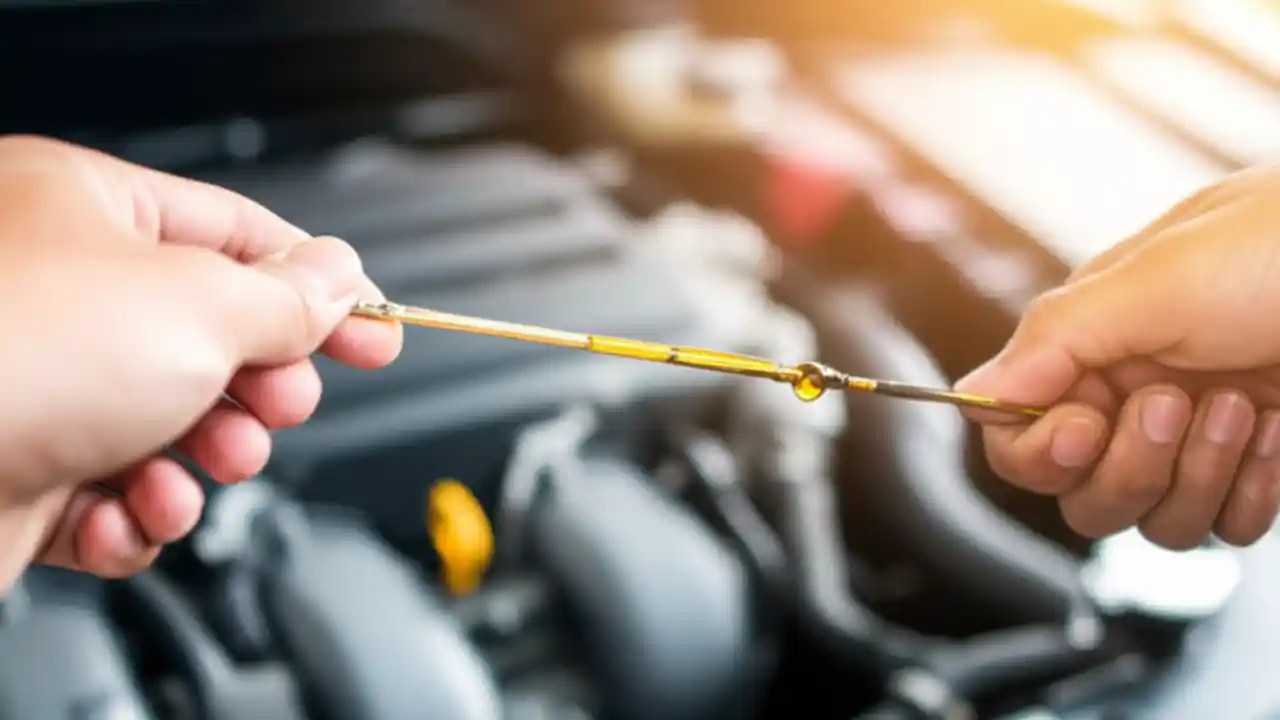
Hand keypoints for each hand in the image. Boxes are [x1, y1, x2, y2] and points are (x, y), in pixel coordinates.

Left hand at [0, 135, 401, 590]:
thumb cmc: (10, 360)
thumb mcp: (197, 306)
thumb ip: (285, 295)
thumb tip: (336, 278)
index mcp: (83, 209)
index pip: (237, 234)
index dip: (320, 287)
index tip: (374, 330)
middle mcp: (53, 290)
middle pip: (210, 336)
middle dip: (256, 388)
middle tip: (277, 405)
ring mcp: (33, 382)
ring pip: (172, 422)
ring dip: (205, 456)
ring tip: (201, 463)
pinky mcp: (18, 469)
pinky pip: (119, 490)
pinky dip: (141, 511)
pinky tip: (131, 510)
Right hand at [957, 165, 1279, 549]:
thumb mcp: (1156, 278)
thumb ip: (1055, 339)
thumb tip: (970, 392)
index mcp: (1093, 345)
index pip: (1016, 433)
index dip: (1040, 448)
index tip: (1084, 425)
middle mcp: (1134, 394)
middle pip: (1079, 495)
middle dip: (1127, 467)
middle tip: (1173, 406)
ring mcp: (1197, 437)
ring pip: (1151, 522)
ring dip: (1197, 476)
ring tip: (1245, 407)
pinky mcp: (1258, 469)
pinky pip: (1227, 529)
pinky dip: (1253, 493)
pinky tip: (1279, 432)